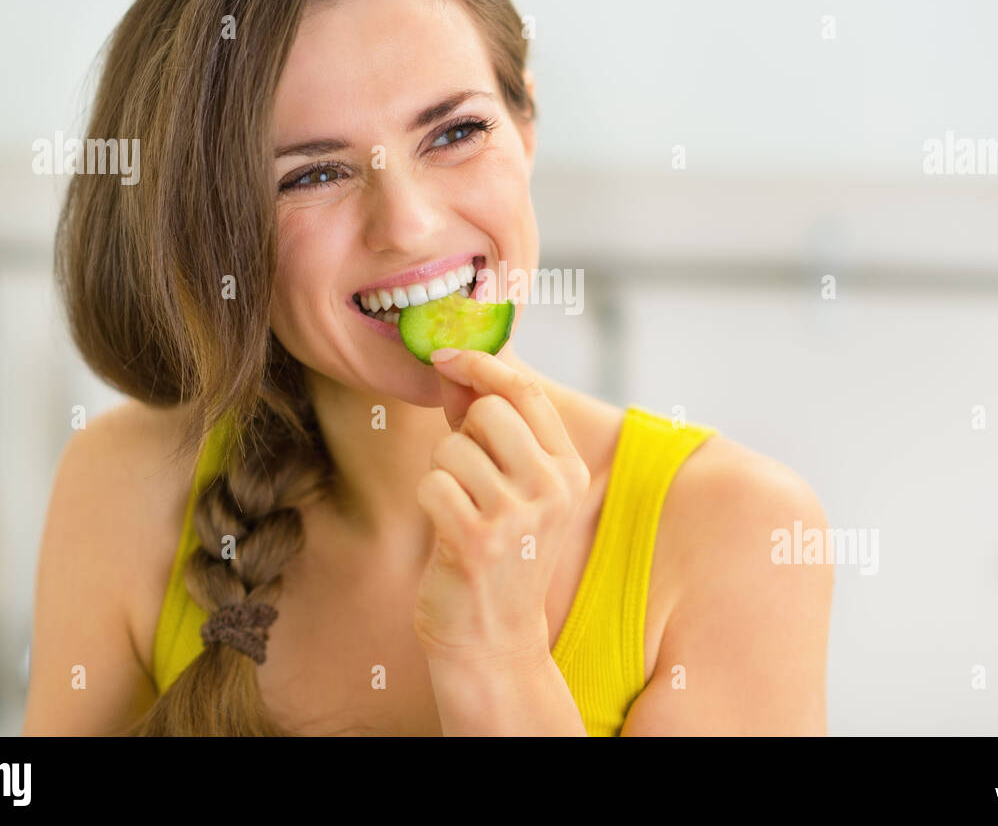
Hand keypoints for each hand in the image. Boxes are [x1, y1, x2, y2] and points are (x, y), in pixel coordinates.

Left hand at [412, 349, 591, 668]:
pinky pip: (432, 484)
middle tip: (468, 477)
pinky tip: (447, 530)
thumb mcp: (510, 486)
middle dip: (462, 434)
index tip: (446, 358)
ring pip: (453, 447)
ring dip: (442, 473)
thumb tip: (454, 363)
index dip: (481, 365)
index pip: (526, 391)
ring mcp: (518, 515)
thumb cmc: (496, 552)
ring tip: (460, 509)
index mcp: (568, 469)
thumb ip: (487, 425)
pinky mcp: (478, 540)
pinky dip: (428, 501)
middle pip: (489, 410)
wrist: (493, 640)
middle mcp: (553, 487)